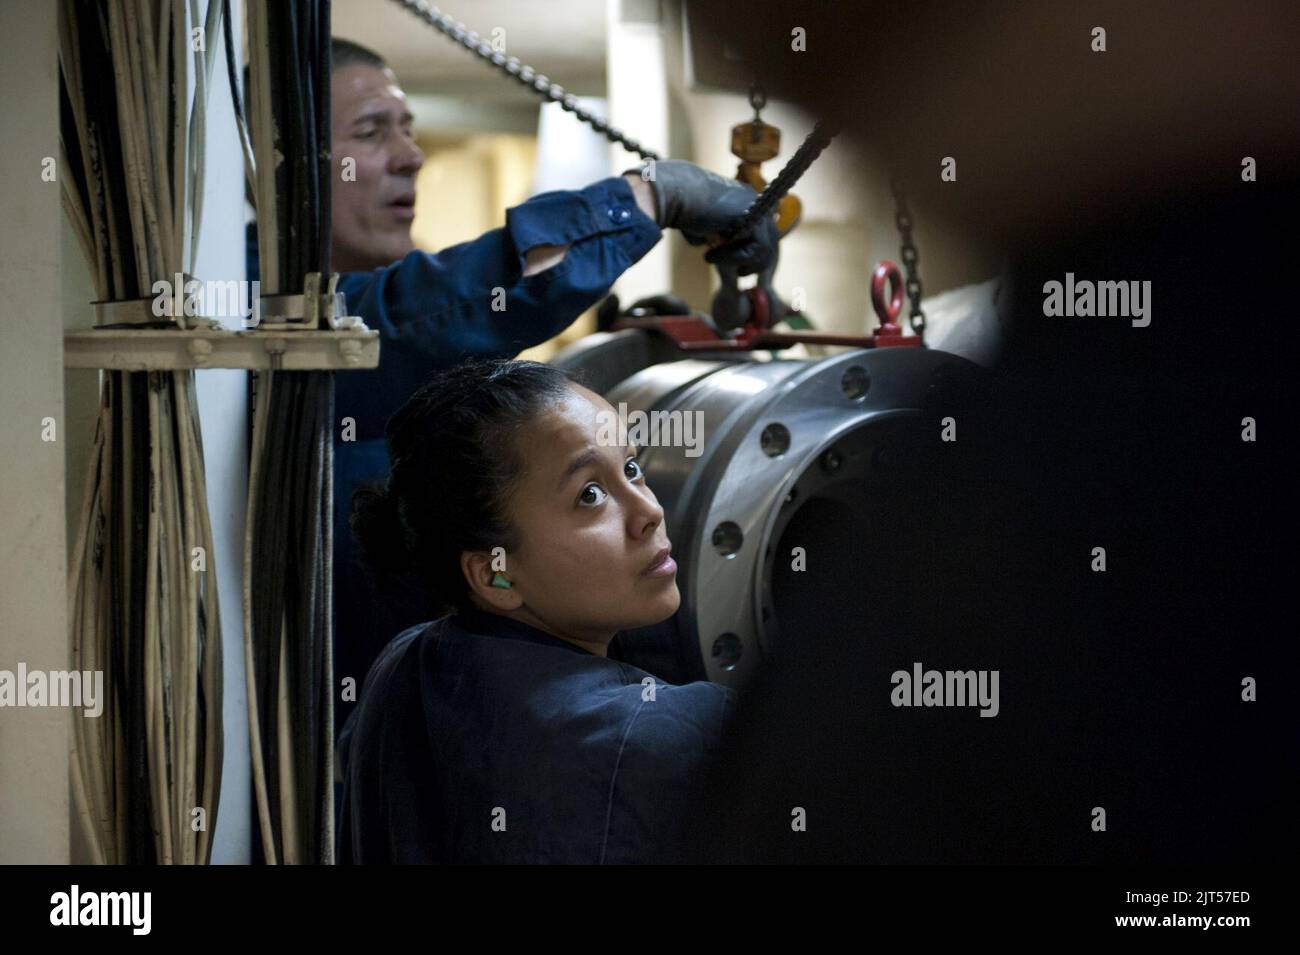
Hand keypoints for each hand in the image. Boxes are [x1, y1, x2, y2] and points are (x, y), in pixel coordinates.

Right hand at [642, 160, 779, 275]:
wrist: (678, 192)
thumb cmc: (684, 208)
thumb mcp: (705, 227)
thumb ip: (718, 237)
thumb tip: (716, 250)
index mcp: (749, 203)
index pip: (764, 235)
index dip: (754, 256)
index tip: (740, 269)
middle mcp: (757, 203)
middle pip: (770, 242)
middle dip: (755, 263)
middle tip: (740, 274)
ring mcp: (758, 208)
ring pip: (764, 249)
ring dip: (738, 261)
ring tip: (711, 257)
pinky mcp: (755, 217)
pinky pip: (755, 250)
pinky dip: (733, 258)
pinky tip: (711, 254)